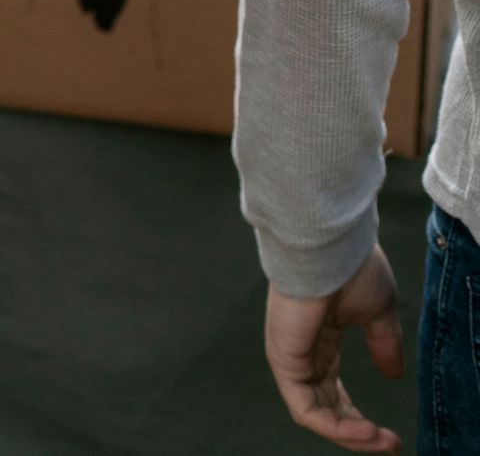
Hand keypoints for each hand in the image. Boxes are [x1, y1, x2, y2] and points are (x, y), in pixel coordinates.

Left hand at [264, 251, 403, 450]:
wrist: (330, 242)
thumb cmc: (352, 265)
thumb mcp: (378, 309)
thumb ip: (384, 342)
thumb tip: (395, 375)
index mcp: (320, 336)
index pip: (332, 389)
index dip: (358, 416)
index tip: (390, 435)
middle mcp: (301, 348)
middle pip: (323, 406)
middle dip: (356, 431)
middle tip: (389, 445)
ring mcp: (289, 354)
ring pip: (314, 413)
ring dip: (350, 435)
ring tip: (383, 442)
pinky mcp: (283, 358)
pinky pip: (304, 408)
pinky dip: (334, 426)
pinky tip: (365, 431)